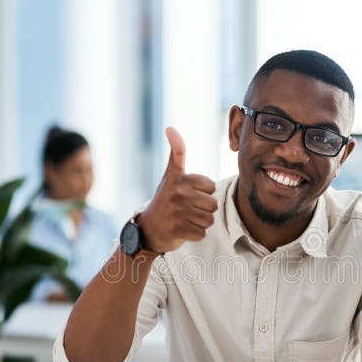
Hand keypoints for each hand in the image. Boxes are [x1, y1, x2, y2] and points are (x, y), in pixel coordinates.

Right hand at [137, 127, 218, 252]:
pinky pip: (202, 233)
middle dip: (203, 209)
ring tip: (186, 219)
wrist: (148, 228)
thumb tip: (170, 128)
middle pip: (213, 204)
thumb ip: (176, 152)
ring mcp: (177, 212)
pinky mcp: (178, 230)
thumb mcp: (170, 175)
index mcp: (180, 179)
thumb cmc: (164, 199)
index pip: (211, 187)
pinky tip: (183, 229)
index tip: (189, 194)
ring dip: (200, 222)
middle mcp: (178, 194)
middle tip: (187, 209)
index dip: (203, 193)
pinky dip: (195, 234)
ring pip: (209, 219)